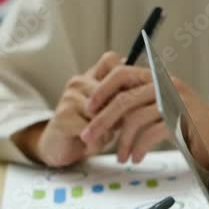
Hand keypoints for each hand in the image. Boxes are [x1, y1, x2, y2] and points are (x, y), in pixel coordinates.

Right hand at [14, 52, 122, 166]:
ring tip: (99, 136)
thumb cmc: (91, 129)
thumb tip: (146, 90)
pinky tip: (89, 143)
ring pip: (105, 113)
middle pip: (114, 93)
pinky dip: (97, 142)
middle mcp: (79, 82)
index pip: (111, 59)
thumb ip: (125, 98)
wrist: (62, 149)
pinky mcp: (63, 115)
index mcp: (91, 76)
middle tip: (113, 128)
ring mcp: (69, 96)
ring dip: (108, 131)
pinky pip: (93, 129)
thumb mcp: (112, 112)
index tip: (131, 95)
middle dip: (120, 115)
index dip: (125, 77)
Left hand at [82, 66, 208, 162]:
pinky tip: (135, 157)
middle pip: (124, 100)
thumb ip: (139, 102)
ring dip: (122, 141)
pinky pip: (151, 134)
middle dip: (102, 121)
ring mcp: (176, 102)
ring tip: (120, 156)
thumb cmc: (190, 122)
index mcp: (157, 78)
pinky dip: (139, 148)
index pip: (121, 73)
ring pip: (136, 118)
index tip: (89, 108)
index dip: (101, 90)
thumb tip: (104, 110)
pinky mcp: (183, 121)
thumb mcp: (162, 104)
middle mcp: (166, 85)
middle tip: (89, 137)